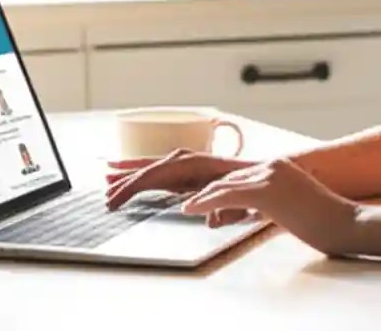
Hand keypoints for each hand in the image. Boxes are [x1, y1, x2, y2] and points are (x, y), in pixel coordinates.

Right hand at [104, 149, 252, 210]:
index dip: (132, 186)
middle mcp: (193, 162)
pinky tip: (137, 174)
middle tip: (105, 194)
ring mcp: (194, 166)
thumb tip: (207, 218)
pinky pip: (167, 172)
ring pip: (157, 167)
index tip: (114, 201)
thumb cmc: (260, 187)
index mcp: (199, 166)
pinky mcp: (197, 174)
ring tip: (108, 175)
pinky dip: (149, 171)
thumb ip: (226, 207)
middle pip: (152, 168)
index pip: (156, 173)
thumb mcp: (244, 199)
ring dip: (134, 171)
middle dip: (127, 179)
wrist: (275, 176)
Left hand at [183, 158, 359, 256]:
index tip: (204, 202)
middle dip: (208, 193)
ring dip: (202, 198)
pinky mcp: (265, 191)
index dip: (220, 191)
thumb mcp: (291, 208)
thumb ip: (268, 206)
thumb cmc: (325, 222)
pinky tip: (192, 209)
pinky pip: (226, 196)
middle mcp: (273, 165)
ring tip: (187, 207)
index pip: (241, 177)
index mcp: (280, 166)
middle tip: (190, 205)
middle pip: (230, 179)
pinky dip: (205, 202)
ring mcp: (269, 176)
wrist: (345, 224)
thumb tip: (246, 214)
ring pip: (224, 186)